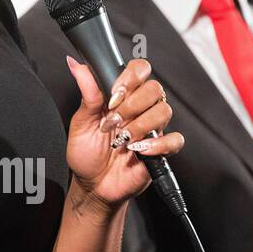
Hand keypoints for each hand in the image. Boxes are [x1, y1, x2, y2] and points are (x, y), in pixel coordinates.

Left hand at [64, 55, 183, 207]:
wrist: (93, 185)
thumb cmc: (87, 154)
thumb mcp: (81, 122)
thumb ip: (87, 94)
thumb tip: (77, 66)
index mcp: (123, 97)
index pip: (139, 69)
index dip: (130, 78)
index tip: (113, 96)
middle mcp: (140, 109)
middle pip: (155, 88)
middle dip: (132, 105)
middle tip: (113, 122)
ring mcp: (152, 128)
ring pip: (164, 111)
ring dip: (140, 125)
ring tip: (122, 140)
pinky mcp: (161, 150)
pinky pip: (175, 139)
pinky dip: (158, 144)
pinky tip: (139, 150)